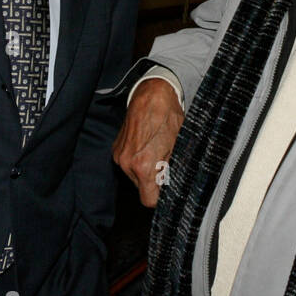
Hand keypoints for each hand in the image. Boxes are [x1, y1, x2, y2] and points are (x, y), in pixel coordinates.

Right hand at [112, 78, 183, 206]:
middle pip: (142, 189)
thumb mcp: (179, 147)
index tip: (167, 190)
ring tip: (157, 152)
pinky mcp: (116, 150)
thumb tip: (177, 187)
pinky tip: (147, 146)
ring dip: (146, 171)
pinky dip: (137, 161)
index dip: (160, 198)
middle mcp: (128, 164)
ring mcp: (119, 156)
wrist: (151, 95)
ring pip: (135, 177)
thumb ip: (176, 171)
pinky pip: (128, 165)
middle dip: (154, 182)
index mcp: (144, 166)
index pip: (149, 201)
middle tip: (166, 166)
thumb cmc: (168, 117)